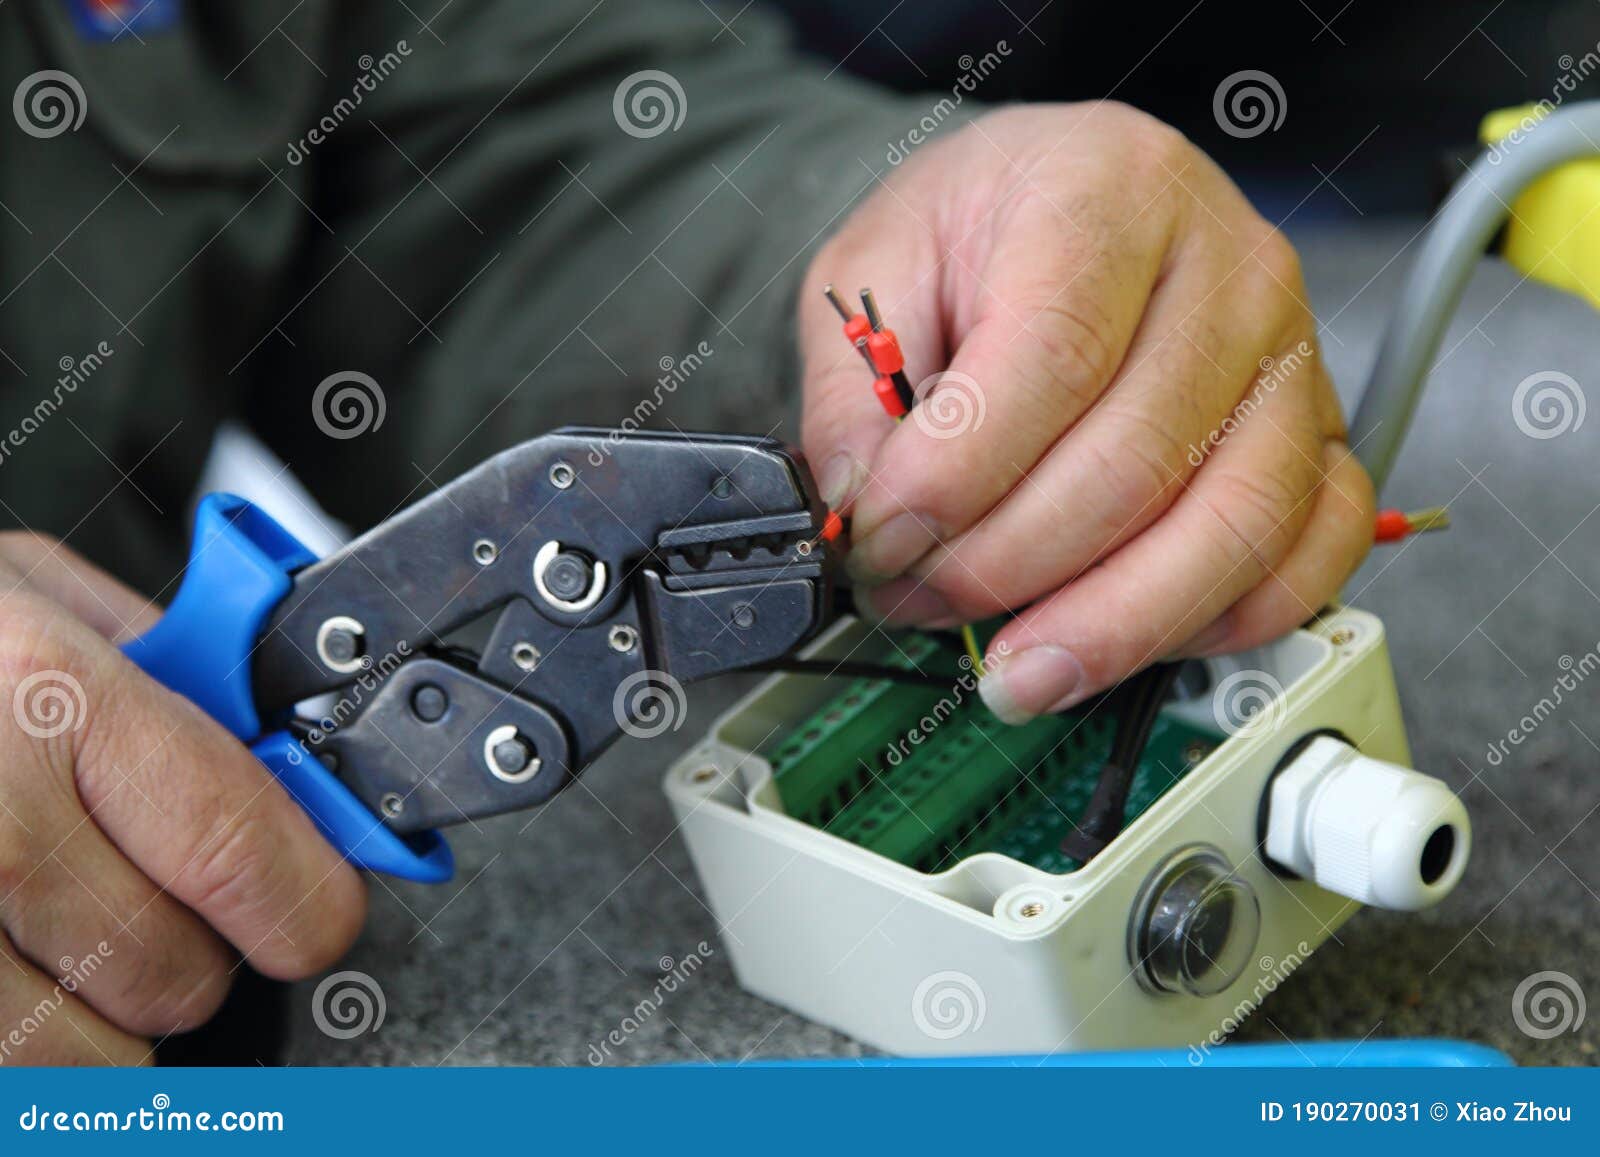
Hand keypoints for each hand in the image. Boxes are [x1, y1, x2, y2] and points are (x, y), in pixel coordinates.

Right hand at [0, 534, 363, 1063]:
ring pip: (84, 1061)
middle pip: (170, 972)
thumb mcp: (27, 591)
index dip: (304, 901)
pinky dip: (28, 1050)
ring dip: (98, 1023)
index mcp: (46, 690)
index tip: (315, 917)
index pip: (239, 844)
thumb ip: (169, 669)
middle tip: (153, 909)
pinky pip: (11, 1080)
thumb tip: (289, 754)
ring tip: (52, 937)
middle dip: (191, 959)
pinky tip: (9, 966)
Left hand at [799, 103, 1373, 722]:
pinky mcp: (1318, 433)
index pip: (1050, 358)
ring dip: (1111, 625)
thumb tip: (860, 513)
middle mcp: (1226, 268)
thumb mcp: (875, 270)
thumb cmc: (981, 231)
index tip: (884, 539)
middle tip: (921, 602)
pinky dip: (1225, 621)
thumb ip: (855, 392)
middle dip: (1007, 566)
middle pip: (1135, 461)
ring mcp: (1291, 355)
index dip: (958, 477)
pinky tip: (1131, 641)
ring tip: (1016, 671)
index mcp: (1106, 193)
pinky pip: (1312, 550)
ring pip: (1233, 523)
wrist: (1068, 198)